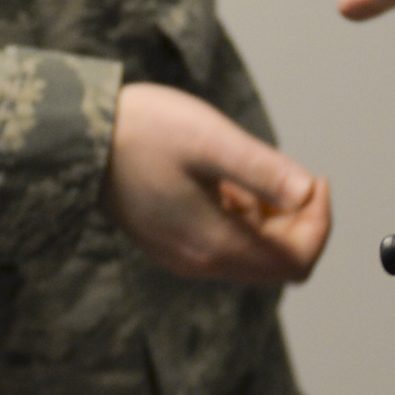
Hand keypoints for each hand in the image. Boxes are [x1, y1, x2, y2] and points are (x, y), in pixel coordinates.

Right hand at [106, 83, 331, 284]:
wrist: (75, 136)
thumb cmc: (140, 131)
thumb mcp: (211, 141)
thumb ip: (264, 171)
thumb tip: (308, 192)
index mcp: (214, 244)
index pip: (297, 263)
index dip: (319, 223)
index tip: (313, 180)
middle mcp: (200, 263)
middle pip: (278, 263)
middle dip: (298, 220)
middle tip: (288, 172)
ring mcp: (184, 255)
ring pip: (253, 252)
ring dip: (270, 216)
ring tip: (247, 168)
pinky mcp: (172, 241)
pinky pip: (226, 240)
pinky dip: (242, 213)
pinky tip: (225, 177)